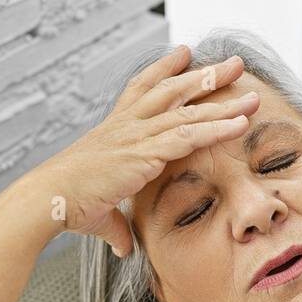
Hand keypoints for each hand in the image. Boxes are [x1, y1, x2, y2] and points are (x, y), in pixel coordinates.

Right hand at [25, 45, 260, 256]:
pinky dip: (216, 128)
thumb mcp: (100, 215)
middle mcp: (127, 125)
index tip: (184, 52)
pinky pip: (189, 135)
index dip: (163, 68)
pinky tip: (240, 123)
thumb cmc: (67, 205)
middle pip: (172, 89)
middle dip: (206, 74)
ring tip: (251, 92)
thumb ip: (117, 229)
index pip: (142, 88)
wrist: (50, 199)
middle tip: (234, 63)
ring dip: (222, 99)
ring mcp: (136, 135)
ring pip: (186, 109)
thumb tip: (124, 250)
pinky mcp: (145, 152)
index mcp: (114, 130)